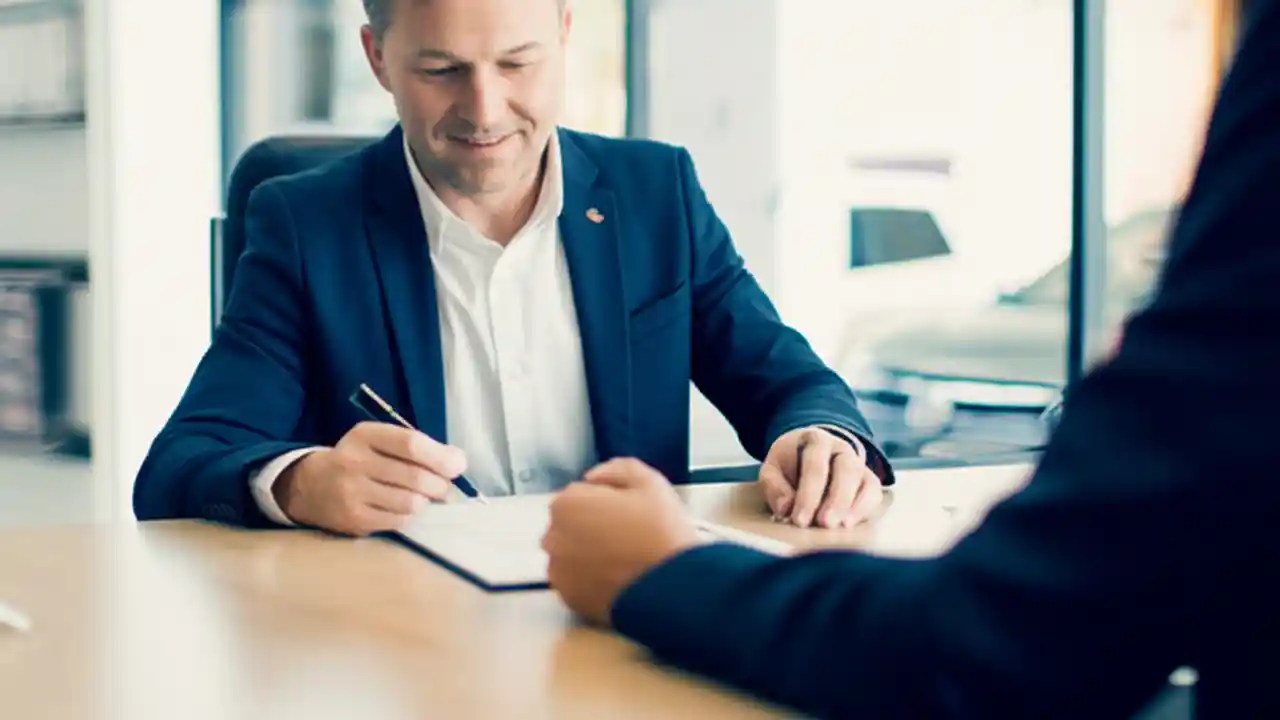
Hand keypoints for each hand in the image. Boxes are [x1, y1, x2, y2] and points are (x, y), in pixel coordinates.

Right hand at [274, 421, 467, 535]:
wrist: (311, 486)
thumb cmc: (358, 459)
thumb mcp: (378, 441)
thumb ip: (415, 446)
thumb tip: (458, 461)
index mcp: (365, 435)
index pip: (411, 444)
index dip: (441, 457)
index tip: (458, 465)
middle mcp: (355, 462)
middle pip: (416, 477)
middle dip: (440, 485)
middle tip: (444, 488)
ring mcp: (352, 493)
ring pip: (410, 503)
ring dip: (426, 502)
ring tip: (423, 498)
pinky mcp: (354, 519)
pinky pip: (399, 521)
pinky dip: (409, 515)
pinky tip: (403, 508)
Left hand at [543, 458, 701, 625]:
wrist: (672, 589)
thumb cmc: (662, 532)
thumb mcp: (650, 482)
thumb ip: (617, 468)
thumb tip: (593, 477)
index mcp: (568, 503)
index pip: (581, 494)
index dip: (608, 501)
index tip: (629, 512)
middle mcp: (553, 537)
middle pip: (571, 524)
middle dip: (592, 526)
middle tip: (628, 535)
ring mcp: (558, 571)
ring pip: (572, 553)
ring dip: (589, 552)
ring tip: (624, 559)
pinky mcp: (568, 599)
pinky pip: (576, 581)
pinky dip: (590, 578)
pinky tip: (618, 578)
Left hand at [758, 427, 882, 528]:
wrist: (807, 453)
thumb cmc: (788, 465)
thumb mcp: (772, 470)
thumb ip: (774, 487)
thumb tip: (785, 509)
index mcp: (816, 440)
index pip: (815, 465)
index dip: (808, 494)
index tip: (799, 520)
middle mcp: (842, 449)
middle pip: (846, 470)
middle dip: (836, 500)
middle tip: (824, 524)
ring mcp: (859, 464)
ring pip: (865, 481)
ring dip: (853, 507)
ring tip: (840, 528)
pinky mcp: (869, 481)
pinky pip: (874, 493)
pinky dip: (866, 510)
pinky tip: (851, 525)